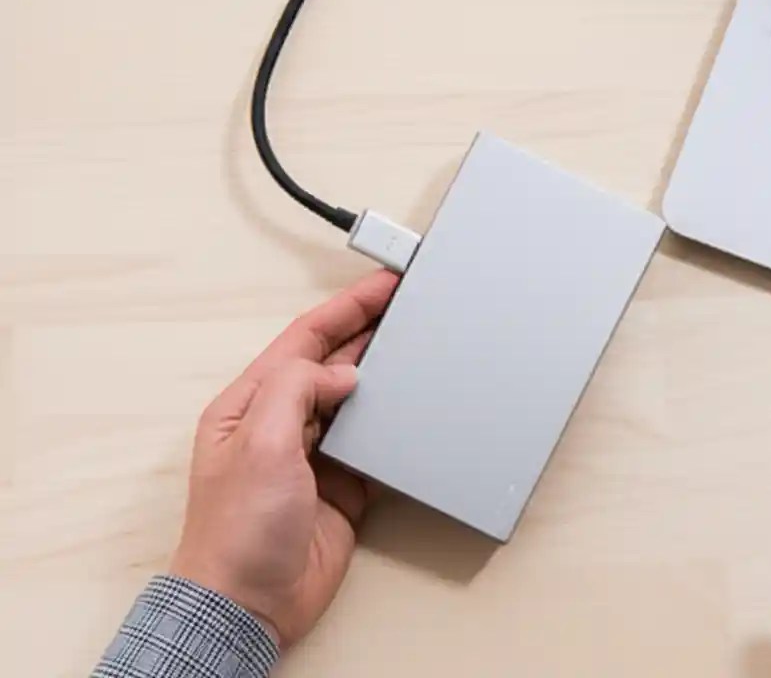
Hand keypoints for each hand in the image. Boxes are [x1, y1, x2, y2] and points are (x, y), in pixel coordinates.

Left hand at [171, 271, 398, 648]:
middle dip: (369, 330)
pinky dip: (395, 425)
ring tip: (417, 345)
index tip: (383, 285)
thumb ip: (298, 391)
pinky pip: (374, 444)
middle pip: (333, 362)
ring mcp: (312, 455)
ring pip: (357, 400)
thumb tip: (343, 372)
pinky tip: (413, 410)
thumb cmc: (236, 531)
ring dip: (385, 374)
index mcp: (249, 403)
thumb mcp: (259, 442)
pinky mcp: (342, 487)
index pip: (304, 339)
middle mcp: (280, 424)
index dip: (346, 308)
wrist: (250, 602)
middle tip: (409, 304)